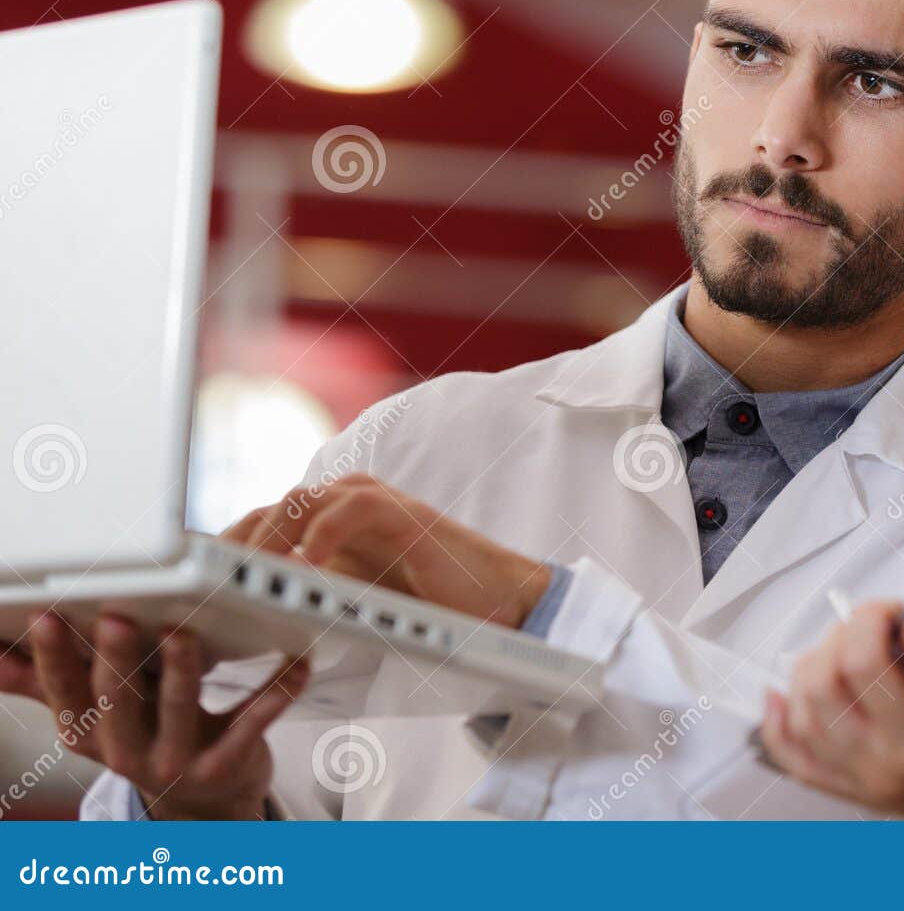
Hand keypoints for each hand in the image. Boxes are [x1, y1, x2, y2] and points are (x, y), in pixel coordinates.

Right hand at [0, 611, 308, 819]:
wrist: (209, 801)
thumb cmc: (151, 739)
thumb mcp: (98, 721)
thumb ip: (51, 686)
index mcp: (93, 736)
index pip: (65, 697)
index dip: (54, 661)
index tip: (47, 618)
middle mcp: (129, 754)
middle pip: (116, 704)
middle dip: (113, 661)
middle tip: (112, 618)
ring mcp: (179, 762)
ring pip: (180, 709)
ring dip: (183, 668)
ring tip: (186, 631)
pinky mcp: (229, 764)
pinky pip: (254, 721)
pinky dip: (278, 688)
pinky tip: (297, 661)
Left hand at [226, 473, 551, 629]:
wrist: (502, 607)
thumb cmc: (431, 611)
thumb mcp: (355, 606)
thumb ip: (312, 596)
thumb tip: (245, 620)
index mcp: (330, 523)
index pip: (259, 527)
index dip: (219, 554)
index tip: (182, 589)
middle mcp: (346, 503)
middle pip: (267, 511)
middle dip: (226, 550)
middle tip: (194, 591)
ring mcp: (375, 505)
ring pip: (298, 504)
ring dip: (261, 542)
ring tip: (235, 582)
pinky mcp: (405, 515)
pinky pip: (350, 511)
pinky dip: (320, 537)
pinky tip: (302, 568)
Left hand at [760, 603, 903, 818]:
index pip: (862, 665)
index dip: (871, 620)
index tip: (898, 610)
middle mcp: (877, 769)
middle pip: (820, 684)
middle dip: (842, 636)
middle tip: (877, 623)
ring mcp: (859, 783)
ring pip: (800, 716)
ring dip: (814, 666)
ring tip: (854, 649)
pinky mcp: (851, 790)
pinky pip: (795, 760)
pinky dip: (779, 723)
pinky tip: (783, 694)